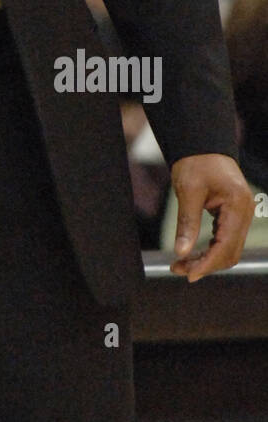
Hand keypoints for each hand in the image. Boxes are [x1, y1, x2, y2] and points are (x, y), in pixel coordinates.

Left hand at [169, 153, 254, 282]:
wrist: (202, 146)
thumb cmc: (195, 163)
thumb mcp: (188, 191)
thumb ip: (187, 222)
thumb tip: (181, 252)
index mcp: (237, 206)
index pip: (225, 246)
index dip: (207, 264)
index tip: (189, 275)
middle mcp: (244, 214)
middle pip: (229, 253)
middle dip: (205, 265)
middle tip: (177, 268)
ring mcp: (241, 216)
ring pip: (228, 249)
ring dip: (206, 260)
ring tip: (180, 264)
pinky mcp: (234, 216)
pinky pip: (225, 240)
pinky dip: (209, 250)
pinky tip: (191, 253)